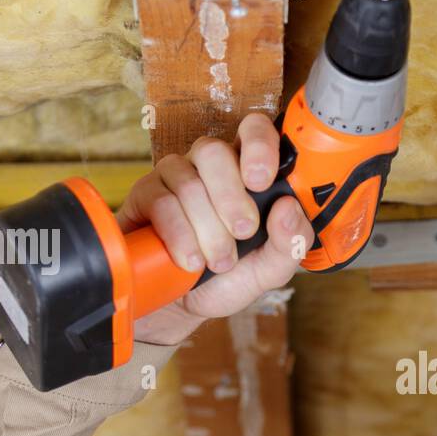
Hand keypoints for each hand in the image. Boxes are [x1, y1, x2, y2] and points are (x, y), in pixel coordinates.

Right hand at [118, 113, 314, 345]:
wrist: (183, 305)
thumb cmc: (229, 278)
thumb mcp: (270, 268)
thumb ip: (291, 242)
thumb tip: (289, 208)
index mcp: (247, 172)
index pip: (253, 130)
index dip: (258, 145)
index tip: (261, 181)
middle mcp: (210, 166)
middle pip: (214, 152)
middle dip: (231, 198)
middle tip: (242, 232)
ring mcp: (175, 176)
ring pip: (189, 184)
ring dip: (208, 231)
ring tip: (218, 261)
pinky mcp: (145, 194)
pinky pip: (161, 203)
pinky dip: (180, 237)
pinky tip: (190, 261)